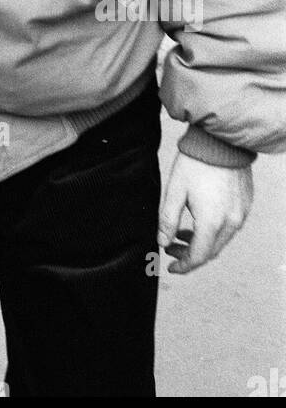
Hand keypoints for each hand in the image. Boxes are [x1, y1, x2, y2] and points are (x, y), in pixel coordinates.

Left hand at [158, 151, 252, 273]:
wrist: (220, 140)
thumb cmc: (195, 162)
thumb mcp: (174, 191)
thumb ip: (167, 220)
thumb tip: (162, 242)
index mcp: (212, 222)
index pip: (198, 257)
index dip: (183, 266)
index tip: (171, 267)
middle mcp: (231, 222)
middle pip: (211, 252)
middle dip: (190, 255)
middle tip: (171, 248)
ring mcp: (241, 214)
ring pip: (221, 240)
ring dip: (201, 242)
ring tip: (181, 233)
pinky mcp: (245, 204)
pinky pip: (230, 227)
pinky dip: (214, 231)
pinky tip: (199, 220)